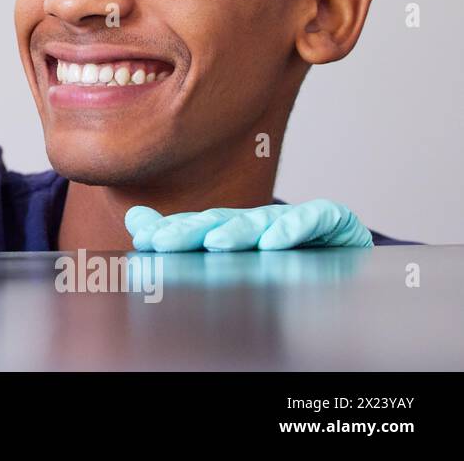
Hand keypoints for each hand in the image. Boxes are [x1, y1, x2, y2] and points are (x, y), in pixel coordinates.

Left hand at [124, 199, 373, 251]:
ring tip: (216, 243)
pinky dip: (295, 229)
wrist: (356, 274)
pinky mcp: (336, 222)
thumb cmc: (291, 271)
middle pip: (223, 223)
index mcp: (238, 231)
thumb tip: (137, 221)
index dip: (173, 232)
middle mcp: (264, 223)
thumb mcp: (236, 262)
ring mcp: (299, 221)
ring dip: (239, 232)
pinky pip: (316, 219)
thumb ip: (186, 238)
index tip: (145, 240)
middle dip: (192, 231)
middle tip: (165, 242)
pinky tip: (276, 243)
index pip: (199, 229)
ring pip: (264, 222)